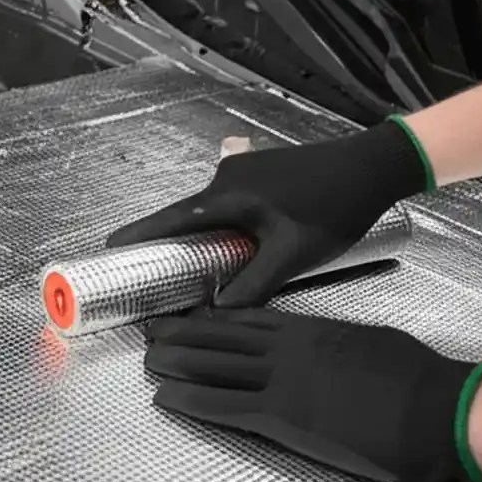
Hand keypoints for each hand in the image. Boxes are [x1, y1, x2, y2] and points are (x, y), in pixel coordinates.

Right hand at [107, 119, 429, 306]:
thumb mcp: (291, 256)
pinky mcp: (263, 171)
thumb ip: (252, 287)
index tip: (107, 251)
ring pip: (209, 209)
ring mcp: (245, 170)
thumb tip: (217, 315)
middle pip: (184, 215)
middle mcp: (226, 178)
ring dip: (198, 234)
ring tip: (191, 265)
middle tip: (148, 270)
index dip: (137, 236)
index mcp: (226, 197)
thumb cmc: (333, 210)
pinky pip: (229, 202)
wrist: (373, 166)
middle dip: (166, 241)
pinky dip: (220, 224)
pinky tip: (234, 243)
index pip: (168, 220)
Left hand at [144, 309, 480, 481]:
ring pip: (212, 367)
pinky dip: (190, 402)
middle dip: (181, 335)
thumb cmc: (419, 380)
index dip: (211, 317)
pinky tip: (164, 399)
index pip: (249, 318)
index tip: (186, 314)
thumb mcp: (373, 344)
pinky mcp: (283, 418)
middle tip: (150, 331)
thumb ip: (340, 346)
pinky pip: (223, 407)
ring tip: (146, 359)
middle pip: (220, 337)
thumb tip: (328, 349)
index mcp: (312, 331)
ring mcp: (282, 383)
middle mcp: (288, 350)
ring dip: (175, 364)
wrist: (437, 409)